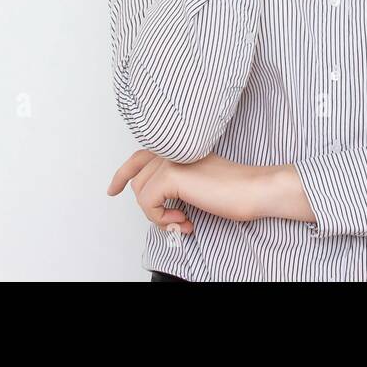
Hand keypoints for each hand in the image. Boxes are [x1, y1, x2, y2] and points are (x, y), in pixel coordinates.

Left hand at [107, 149, 271, 233]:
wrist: (253, 190)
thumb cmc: (233, 189)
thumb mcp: (196, 180)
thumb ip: (174, 180)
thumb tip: (153, 198)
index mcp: (178, 146)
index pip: (138, 157)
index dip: (122, 175)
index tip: (113, 190)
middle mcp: (171, 148)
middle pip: (138, 181)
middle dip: (151, 207)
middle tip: (174, 220)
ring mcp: (170, 159)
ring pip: (141, 194)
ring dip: (158, 215)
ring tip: (182, 220)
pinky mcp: (171, 175)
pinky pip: (148, 204)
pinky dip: (162, 219)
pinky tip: (184, 220)